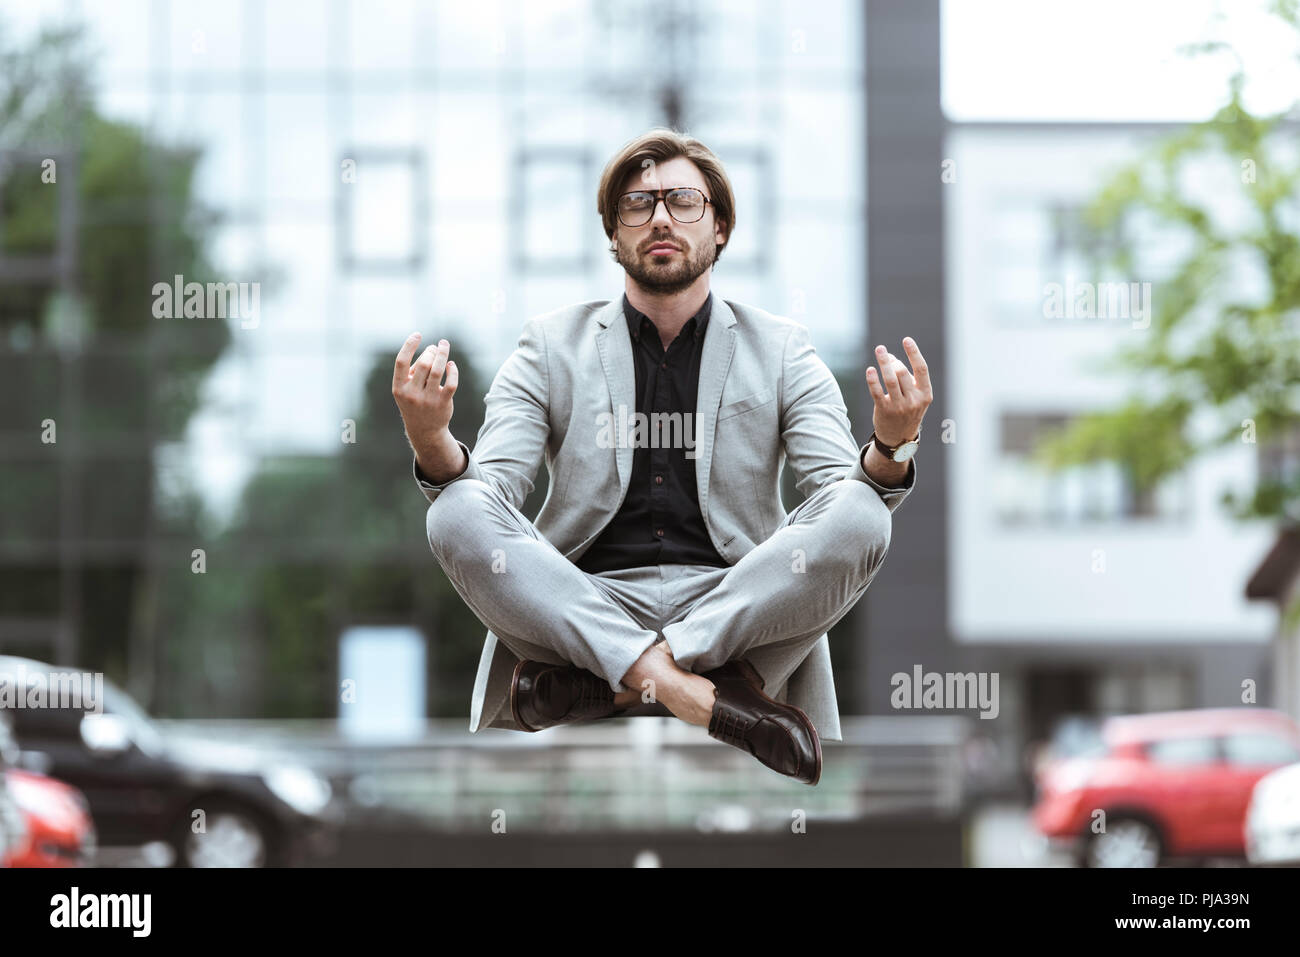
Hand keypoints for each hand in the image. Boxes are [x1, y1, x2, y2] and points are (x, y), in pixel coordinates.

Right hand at [392, 333, 458, 456]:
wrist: (424, 430)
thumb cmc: (414, 402)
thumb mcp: (406, 388)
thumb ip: (414, 370)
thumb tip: (433, 349)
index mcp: (399, 387)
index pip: (401, 361)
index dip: (409, 345)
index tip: (417, 334)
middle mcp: (412, 394)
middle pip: (424, 364)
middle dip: (431, 351)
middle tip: (435, 347)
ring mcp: (428, 399)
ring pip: (438, 371)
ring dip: (442, 354)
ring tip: (444, 345)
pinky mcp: (442, 403)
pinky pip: (450, 382)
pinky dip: (453, 370)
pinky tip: (451, 365)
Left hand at [865, 337, 931, 446]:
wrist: (899, 438)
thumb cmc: (907, 410)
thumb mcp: (914, 395)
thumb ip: (906, 377)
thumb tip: (889, 357)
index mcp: (925, 394)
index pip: (921, 369)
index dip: (914, 353)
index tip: (906, 340)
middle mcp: (914, 400)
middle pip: (902, 372)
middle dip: (892, 359)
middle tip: (883, 352)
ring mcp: (899, 407)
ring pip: (890, 379)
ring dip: (883, 362)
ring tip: (879, 350)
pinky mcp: (885, 411)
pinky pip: (877, 392)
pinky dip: (873, 380)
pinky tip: (870, 369)